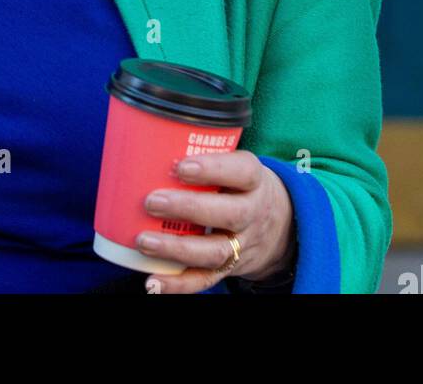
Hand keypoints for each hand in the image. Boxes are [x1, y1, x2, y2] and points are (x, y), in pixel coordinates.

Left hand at [136, 150, 295, 293]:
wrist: (279, 225)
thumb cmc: (238, 184)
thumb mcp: (234, 164)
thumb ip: (203, 153)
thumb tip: (143, 139)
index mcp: (254, 180)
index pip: (242, 171)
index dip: (213, 168)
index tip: (181, 166)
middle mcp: (252, 213)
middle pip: (230, 214)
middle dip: (188, 208)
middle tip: (151, 201)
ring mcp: (243, 244)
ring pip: (216, 251)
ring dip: (177, 249)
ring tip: (144, 242)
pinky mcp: (230, 268)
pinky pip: (206, 280)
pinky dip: (179, 284)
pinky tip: (154, 282)